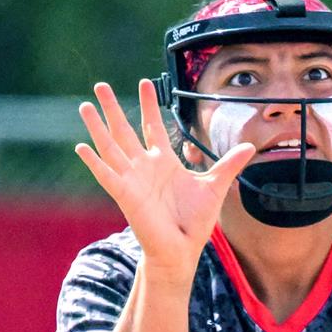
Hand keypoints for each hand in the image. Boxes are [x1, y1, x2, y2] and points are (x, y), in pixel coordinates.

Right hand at [75, 79, 254, 278]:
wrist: (183, 249)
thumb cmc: (195, 221)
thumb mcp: (215, 186)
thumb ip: (228, 164)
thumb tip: (251, 146)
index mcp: (164, 162)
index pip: (152, 126)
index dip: (148, 105)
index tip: (145, 82)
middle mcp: (144, 167)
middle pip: (125, 130)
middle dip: (113, 108)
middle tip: (100, 86)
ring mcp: (132, 180)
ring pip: (111, 148)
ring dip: (97, 128)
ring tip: (84, 106)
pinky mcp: (125, 195)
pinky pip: (107, 176)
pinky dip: (94, 163)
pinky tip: (80, 147)